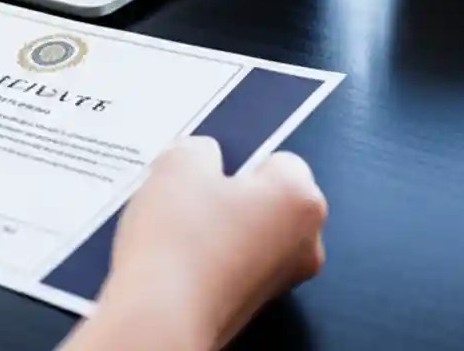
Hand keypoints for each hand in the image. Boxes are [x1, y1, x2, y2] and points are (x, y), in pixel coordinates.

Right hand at [65, 140, 326, 350]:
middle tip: (186, 196)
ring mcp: (280, 278)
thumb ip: (198, 147)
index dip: (235, 160)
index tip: (206, 169)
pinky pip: (233, 262)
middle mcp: (304, 242)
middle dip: (227, 194)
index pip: (276, 159)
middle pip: (264, 198)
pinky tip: (177, 257)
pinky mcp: (252, 302)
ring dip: (216, 227)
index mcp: (300, 198)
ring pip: (247, 232)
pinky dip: (209, 257)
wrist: (158, 317)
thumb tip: (201, 156)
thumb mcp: (178, 164)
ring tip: (176, 230)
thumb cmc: (179, 247)